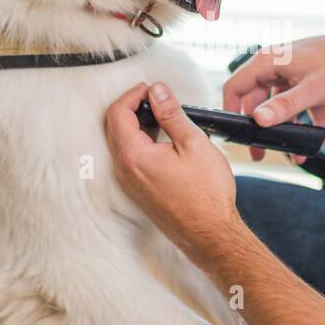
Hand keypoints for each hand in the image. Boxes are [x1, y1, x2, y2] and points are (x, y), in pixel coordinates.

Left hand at [105, 81, 245, 269]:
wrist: (211, 234)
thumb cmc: (207, 194)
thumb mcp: (193, 144)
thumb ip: (171, 114)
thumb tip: (158, 92)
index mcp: (133, 155)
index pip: (117, 113)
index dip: (132, 95)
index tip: (152, 90)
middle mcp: (124, 170)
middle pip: (113, 126)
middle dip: (132, 107)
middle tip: (157, 99)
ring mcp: (129, 183)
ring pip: (121, 143)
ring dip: (136, 125)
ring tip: (164, 117)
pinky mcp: (138, 191)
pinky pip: (129, 159)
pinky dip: (140, 142)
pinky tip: (163, 140)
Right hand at [222, 30, 324, 160]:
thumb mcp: (312, 90)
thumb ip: (284, 106)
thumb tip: (258, 120)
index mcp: (269, 61)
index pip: (235, 86)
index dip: (230, 110)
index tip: (235, 134)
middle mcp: (276, 64)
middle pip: (256, 99)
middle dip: (261, 126)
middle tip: (262, 150)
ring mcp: (291, 71)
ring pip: (279, 103)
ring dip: (286, 126)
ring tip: (293, 149)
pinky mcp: (305, 78)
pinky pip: (298, 102)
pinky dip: (305, 119)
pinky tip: (317, 136)